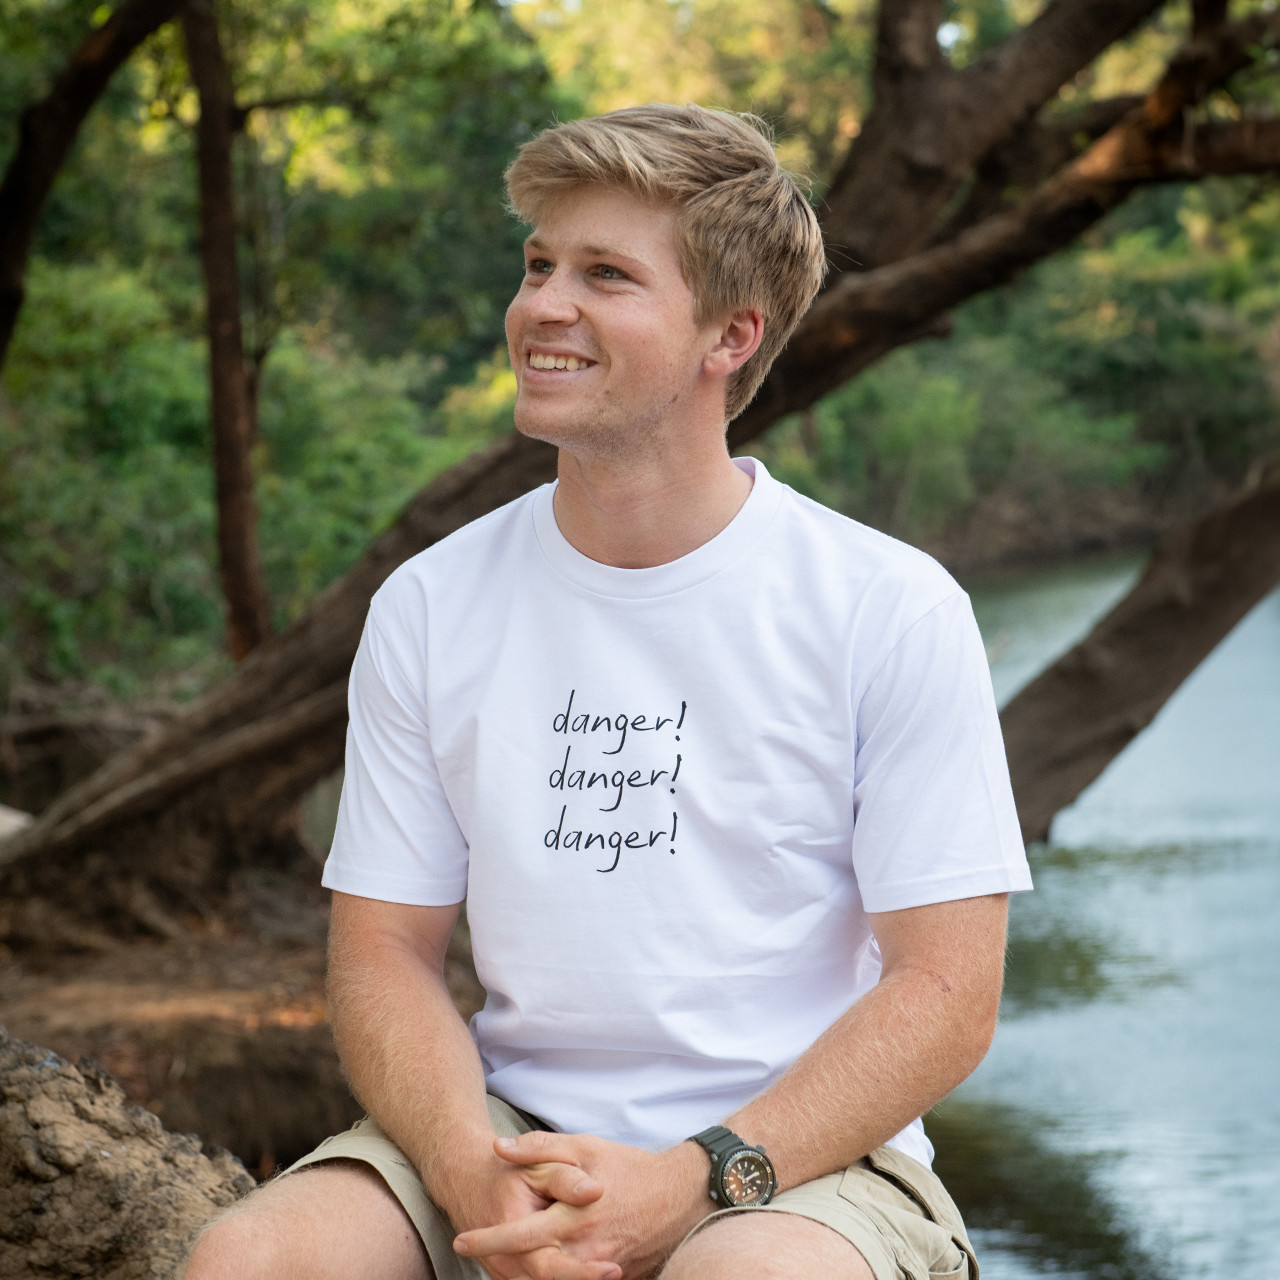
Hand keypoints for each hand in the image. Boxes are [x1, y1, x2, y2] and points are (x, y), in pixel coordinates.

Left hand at [453, 1131, 710, 1279]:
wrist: (681, 1196)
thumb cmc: (629, 1167)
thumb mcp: (585, 1146)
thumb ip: (541, 1148)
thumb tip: (499, 1148)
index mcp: (573, 1217)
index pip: (519, 1236)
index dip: (487, 1239)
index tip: (461, 1240)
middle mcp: (583, 1250)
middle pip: (530, 1271)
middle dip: (499, 1265)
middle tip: (475, 1256)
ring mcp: (600, 1270)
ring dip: (524, 1273)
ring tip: (502, 1262)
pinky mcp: (614, 1278)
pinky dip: (555, 1277)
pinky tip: (542, 1266)